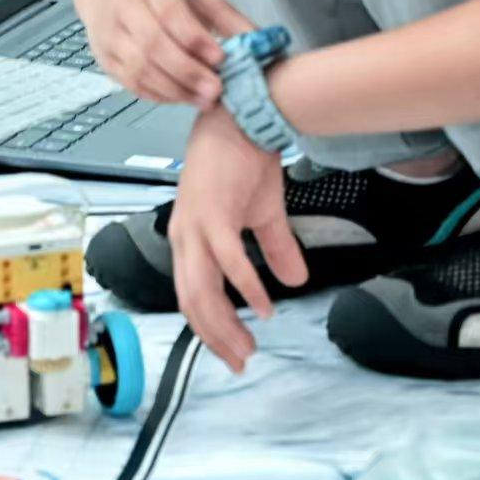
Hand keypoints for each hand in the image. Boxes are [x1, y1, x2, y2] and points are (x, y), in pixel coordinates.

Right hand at [83, 0, 253, 105]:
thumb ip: (227, 17)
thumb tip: (261, 41)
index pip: (170, 11)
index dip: (194, 37)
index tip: (220, 58)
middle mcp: (124, 7)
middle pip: (153, 44)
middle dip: (188, 71)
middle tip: (217, 90)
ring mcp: (110, 36)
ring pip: (140, 68)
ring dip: (175, 89)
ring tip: (205, 100)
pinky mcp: (106, 61)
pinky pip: (132, 84)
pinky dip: (160, 95)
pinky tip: (184, 98)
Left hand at [168, 108, 308, 371]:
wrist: (244, 118)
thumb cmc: (245, 161)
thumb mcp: (262, 213)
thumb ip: (275, 248)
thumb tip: (295, 281)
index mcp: (189, 237)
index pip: (191, 294)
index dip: (210, 327)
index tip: (234, 351)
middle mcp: (184, 236)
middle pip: (192, 301)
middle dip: (215, 337)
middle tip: (240, 361)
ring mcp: (196, 226)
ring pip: (202, 288)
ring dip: (225, 322)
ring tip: (247, 345)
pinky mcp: (214, 214)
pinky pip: (228, 260)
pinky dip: (245, 287)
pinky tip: (263, 307)